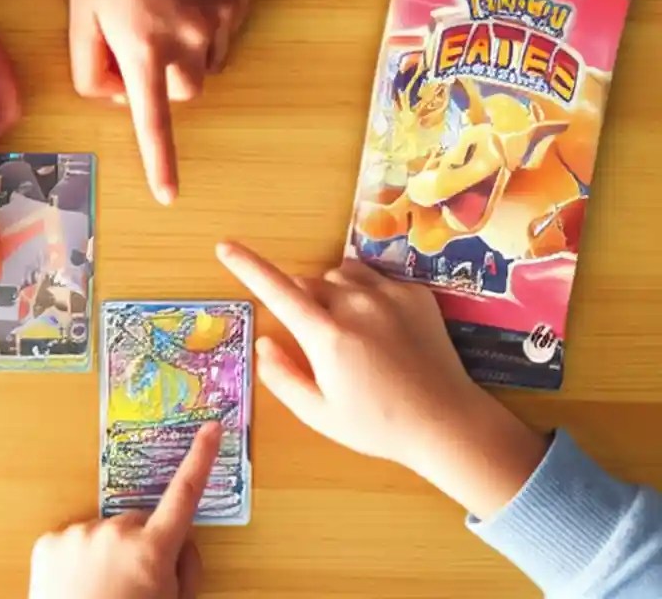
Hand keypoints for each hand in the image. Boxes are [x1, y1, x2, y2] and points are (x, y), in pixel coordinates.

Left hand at [28, 423, 219, 598]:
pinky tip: (79, 585)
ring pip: (106, 532)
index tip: (212, 428)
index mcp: (152, 551)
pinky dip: (79, 557)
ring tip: (102, 589)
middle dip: (142, 545)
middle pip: (140, 523)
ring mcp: (78, 534)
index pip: (184, 495)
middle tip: (135, 584)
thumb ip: (184, 568)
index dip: (201, 459)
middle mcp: (115, 533)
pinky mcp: (49, 542)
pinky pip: (75, 541)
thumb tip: (179, 541)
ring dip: (108, 552)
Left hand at [70, 0, 248, 203]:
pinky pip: (225, 35)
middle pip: (182, 93)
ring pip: (205, 67)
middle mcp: (186, 39)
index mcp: (141, 47)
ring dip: (185, 56)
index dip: (161, 162)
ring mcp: (219, 18)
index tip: (170, 195)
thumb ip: (89, 70)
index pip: (152, 119)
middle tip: (141, 45)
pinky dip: (206, 29)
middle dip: (163, 83)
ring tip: (162, 14)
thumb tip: (123, 99)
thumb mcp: (78, 17)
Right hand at [215, 241, 548, 518]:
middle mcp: (357, 305)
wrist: (447, 422)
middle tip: (317, 342)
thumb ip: (281, 376)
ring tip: (349, 330)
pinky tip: (382, 331)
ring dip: (332, 292)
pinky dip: (366, 296)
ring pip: (340, 274)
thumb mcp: (317, 413)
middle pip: (308, 282)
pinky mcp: (416, 293)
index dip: (247, 266)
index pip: (277, 290)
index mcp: (328, 336)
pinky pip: (376, 279)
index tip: (225, 246)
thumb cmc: (377, 424)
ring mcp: (390, 295)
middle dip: (301, 301)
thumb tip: (264, 341)